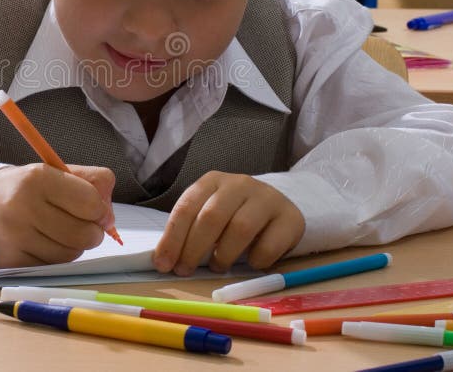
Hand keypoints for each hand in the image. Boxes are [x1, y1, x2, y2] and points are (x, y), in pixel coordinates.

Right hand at [0, 163, 115, 267]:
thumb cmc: (28, 188)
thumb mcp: (56, 172)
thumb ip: (92, 182)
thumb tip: (109, 215)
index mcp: (37, 178)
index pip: (89, 202)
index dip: (102, 210)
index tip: (99, 211)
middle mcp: (22, 207)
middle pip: (83, 234)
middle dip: (93, 232)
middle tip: (85, 225)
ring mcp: (14, 237)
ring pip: (70, 254)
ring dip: (75, 246)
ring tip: (62, 232)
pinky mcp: (10, 261)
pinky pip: (52, 267)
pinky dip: (56, 258)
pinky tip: (45, 243)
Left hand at [152, 171, 303, 275]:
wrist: (278, 207)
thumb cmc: (234, 214)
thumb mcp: (209, 214)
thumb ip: (188, 231)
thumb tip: (163, 259)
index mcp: (213, 181)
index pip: (187, 207)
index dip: (172, 237)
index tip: (163, 263)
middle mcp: (239, 184)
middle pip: (211, 217)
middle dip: (193, 248)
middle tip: (185, 270)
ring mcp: (266, 198)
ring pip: (240, 229)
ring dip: (224, 255)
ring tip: (218, 267)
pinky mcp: (289, 218)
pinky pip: (269, 245)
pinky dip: (255, 260)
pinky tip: (250, 263)